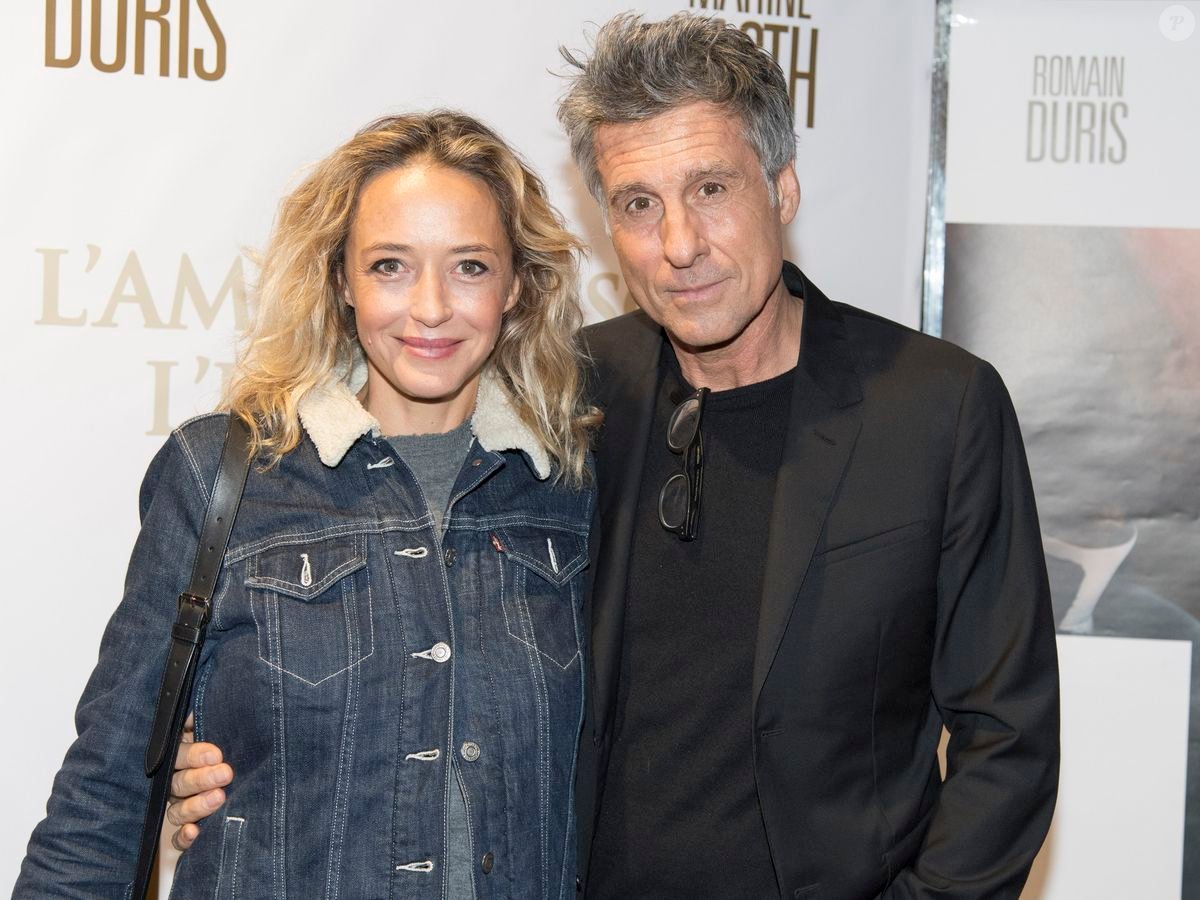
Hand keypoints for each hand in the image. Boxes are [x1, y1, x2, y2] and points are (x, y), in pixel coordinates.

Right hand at [166, 714, 232, 850]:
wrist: (250, 771)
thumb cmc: (232, 742)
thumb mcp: (221, 725)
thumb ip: (207, 716)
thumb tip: (199, 709)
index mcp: (182, 755)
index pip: (178, 755)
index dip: (194, 755)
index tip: (217, 754)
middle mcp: (177, 781)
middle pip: (179, 783)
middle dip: (201, 779)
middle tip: (225, 774)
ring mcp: (180, 806)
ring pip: (177, 810)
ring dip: (196, 806)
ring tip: (219, 798)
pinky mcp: (188, 829)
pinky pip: (177, 838)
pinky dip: (184, 837)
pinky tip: (194, 832)